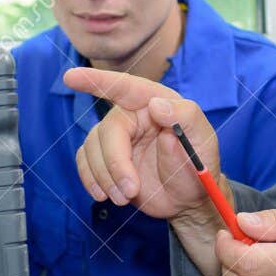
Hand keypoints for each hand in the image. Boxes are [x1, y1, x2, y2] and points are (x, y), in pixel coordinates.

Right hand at [63, 66, 221, 227]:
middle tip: (130, 190)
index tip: (71, 77)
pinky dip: (90, 179)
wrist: (188, 198)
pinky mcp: (105, 159)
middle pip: (108, 131)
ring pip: (92, 148)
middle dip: (115, 163)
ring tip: (124, 197)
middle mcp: (132, 116)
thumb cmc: (199, 165)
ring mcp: (117, 138)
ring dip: (104, 176)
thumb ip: (186, 117)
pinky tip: (104, 195)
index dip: (97, 81)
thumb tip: (157, 105)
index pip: (125, 87)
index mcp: (154, 102)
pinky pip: (84, 162)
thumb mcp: (204, 140)